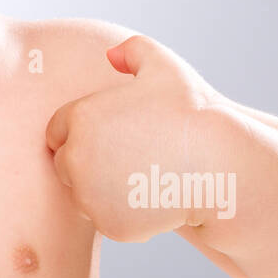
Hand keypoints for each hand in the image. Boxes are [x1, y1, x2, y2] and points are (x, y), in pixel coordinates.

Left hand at [45, 34, 222, 242]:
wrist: (220, 165)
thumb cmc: (193, 113)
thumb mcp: (164, 68)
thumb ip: (133, 52)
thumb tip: (111, 54)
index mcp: (80, 118)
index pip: (57, 131)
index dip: (82, 133)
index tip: (112, 136)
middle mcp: (76, 158)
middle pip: (65, 165)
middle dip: (87, 163)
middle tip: (126, 160)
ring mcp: (90, 196)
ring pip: (84, 196)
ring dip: (101, 191)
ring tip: (140, 177)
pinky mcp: (109, 226)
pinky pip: (106, 220)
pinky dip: (122, 215)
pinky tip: (150, 198)